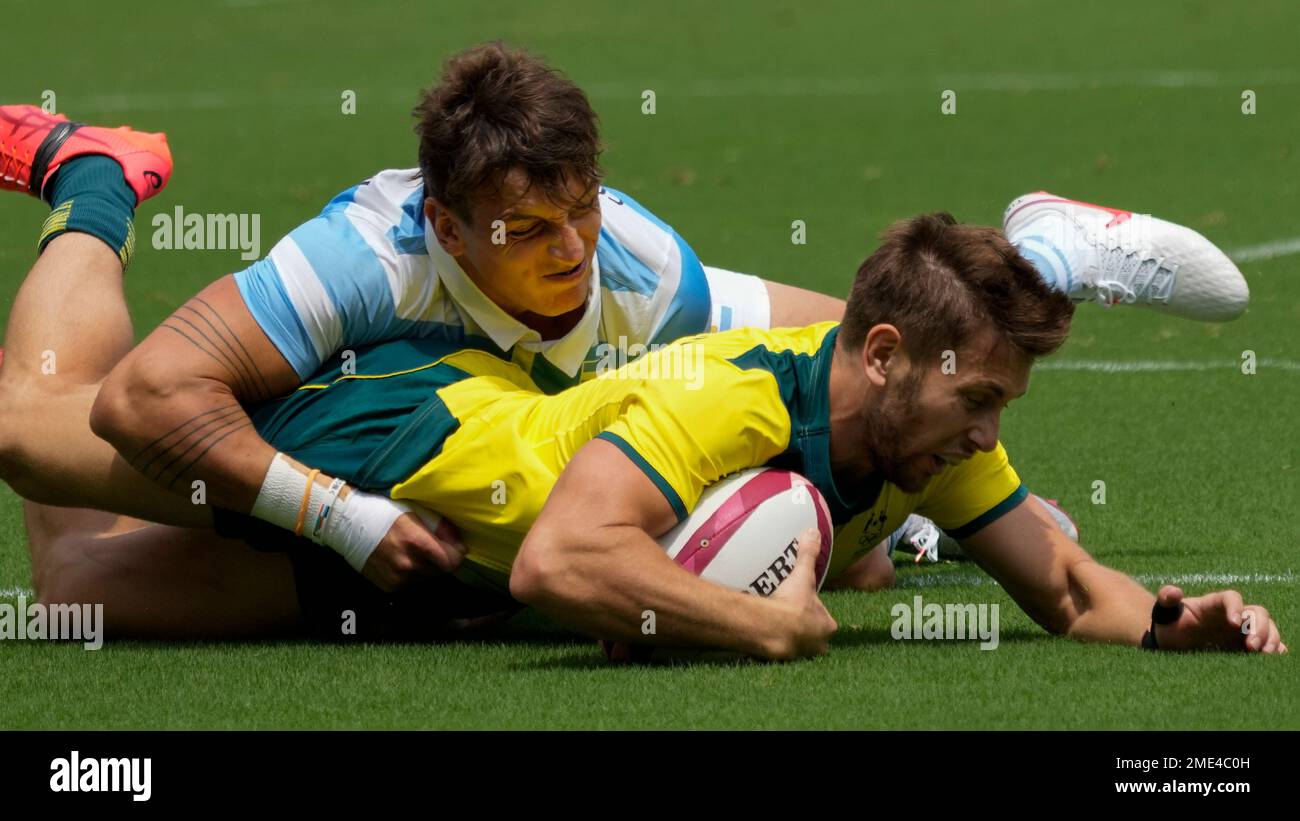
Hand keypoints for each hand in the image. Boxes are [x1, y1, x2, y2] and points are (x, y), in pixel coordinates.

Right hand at [362, 512, 465, 591]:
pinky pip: (409, 582)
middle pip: (439, 570)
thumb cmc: (383, 511)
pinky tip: (398, 559)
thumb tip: (459, 543)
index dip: (456, 555)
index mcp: (417, 542)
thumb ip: (439, 527)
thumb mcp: (414, 511)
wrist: (347, 524)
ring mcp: (397, 578)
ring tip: (410, 551)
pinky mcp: (388, 586)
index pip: (451, 562)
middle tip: (429, 546)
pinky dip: (409, 573)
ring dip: (424, 567)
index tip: (456, 548)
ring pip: (424, 577)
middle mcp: (408, 564)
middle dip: (439, 559)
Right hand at [761, 528, 837, 659]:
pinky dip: (773, 647)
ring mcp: (800, 656)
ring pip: (799, 648)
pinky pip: (780, 654)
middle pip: (815, 637)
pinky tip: (763, 637)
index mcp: (827, 626)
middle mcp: (818, 645)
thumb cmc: (793, 604)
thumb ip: (808, 554)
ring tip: (776, 626)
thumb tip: (813, 532)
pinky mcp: (781, 662)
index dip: (816, 613)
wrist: (771, 629)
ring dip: (790, 639)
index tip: (804, 606)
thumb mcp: (802, 575)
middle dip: (805, 630)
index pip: (826, 620)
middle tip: (789, 617)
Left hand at [1152, 585, 1286, 653]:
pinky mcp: (1244, 645)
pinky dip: (1274, 648)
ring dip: (1270, 638)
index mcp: (1214, 604)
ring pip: (1266, 627)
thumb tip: (1173, 591)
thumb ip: (1167, 598)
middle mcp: (1232, 615)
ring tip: (1264, 654)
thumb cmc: (1170, 622)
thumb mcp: (1164, 611)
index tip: (1234, 624)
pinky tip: (1275, 657)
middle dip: (1259, 627)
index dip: (1236, 607)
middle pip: (1257, 613)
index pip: (1232, 597)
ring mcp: (1241, 630)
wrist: (1173, 640)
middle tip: (1252, 647)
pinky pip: (1266, 643)